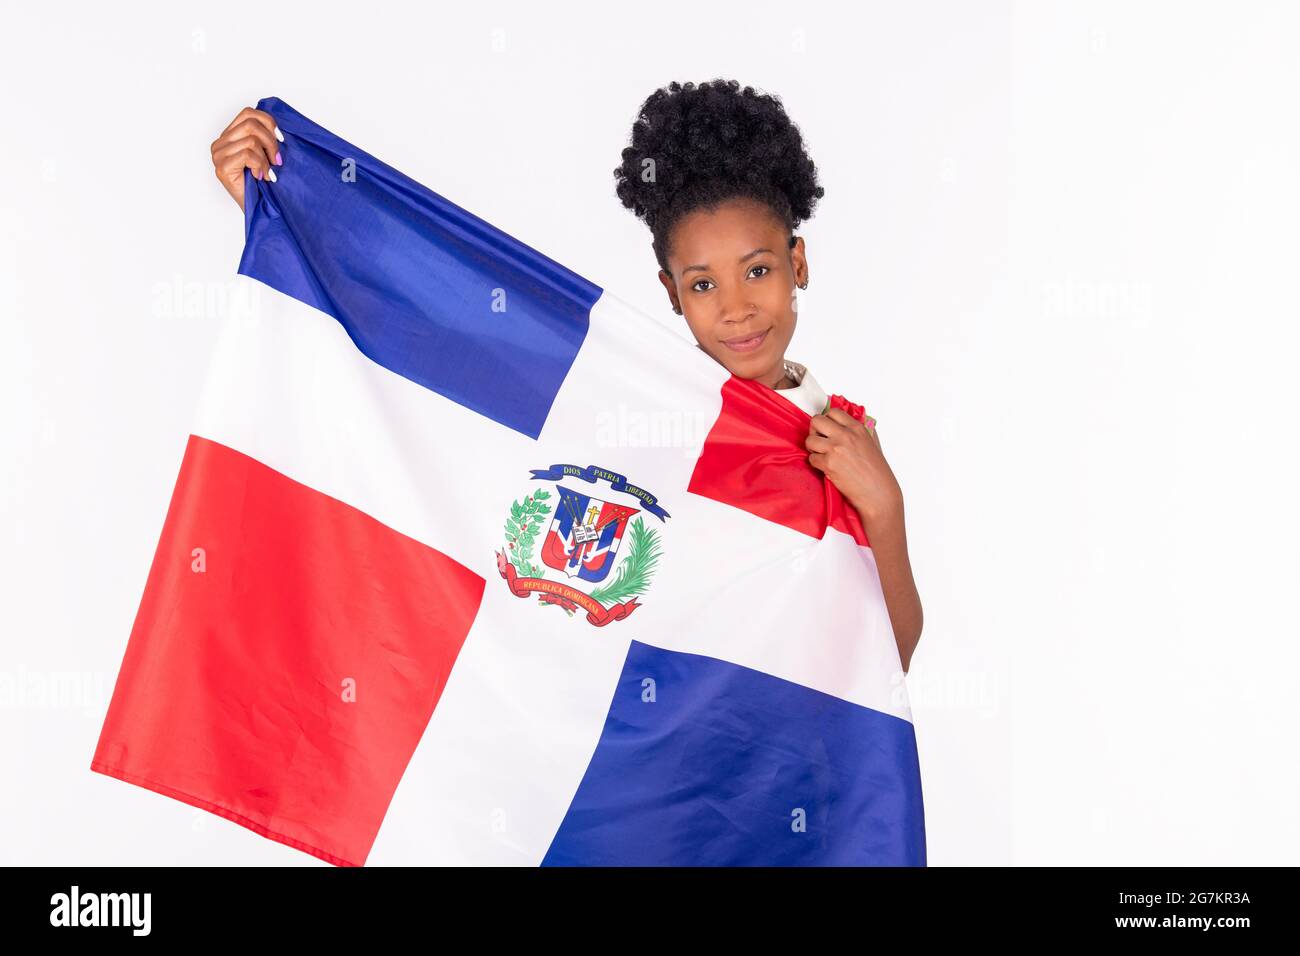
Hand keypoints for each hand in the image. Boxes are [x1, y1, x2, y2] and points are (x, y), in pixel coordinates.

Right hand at [209, 107, 283, 210]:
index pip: (248, 113)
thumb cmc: (263, 184)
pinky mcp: (221, 167)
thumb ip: (265, 138)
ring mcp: (218, 155)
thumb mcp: (265, 155)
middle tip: (278, 160)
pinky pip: (247, 155)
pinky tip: (262, 177)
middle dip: (270, 142)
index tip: (281, 139)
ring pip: (250, 140)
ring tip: (269, 172)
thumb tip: (278, 127)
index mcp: (229, 136)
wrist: (259, 209)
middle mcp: (220, 143)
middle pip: (250, 124)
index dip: (268, 122)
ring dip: (266, 158)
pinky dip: (260, 166)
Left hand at [805, 408, 902, 524]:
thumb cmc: (877, 472)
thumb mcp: (872, 443)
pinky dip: (815, 463)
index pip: (833, 412)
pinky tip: (826, 467)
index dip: (827, 420)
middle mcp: (845, 435)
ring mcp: (836, 449)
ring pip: (809, 439)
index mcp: (857, 428)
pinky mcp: (829, 464)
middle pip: (816, 421)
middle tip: (820, 441)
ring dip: (813, 448)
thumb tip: (845, 423)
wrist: (878, 493)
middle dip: (815, 431)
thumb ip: (859, 431)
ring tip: (822, 455)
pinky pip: (811, 458)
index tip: (827, 430)